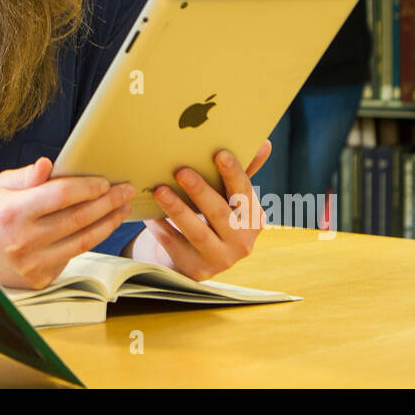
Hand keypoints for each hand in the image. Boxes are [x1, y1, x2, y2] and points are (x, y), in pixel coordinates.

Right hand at [0, 157, 133, 289]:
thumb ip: (25, 177)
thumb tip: (47, 165)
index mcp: (13, 212)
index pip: (62, 195)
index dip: (88, 186)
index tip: (105, 181)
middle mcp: (23, 240)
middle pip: (78, 218)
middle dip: (107, 203)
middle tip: (125, 190)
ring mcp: (32, 263)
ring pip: (82, 241)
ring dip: (106, 224)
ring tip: (121, 209)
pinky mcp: (38, 279)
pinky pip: (70, 256)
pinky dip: (87, 241)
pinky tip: (100, 227)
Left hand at [128, 140, 272, 280]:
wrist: (190, 257)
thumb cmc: (209, 217)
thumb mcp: (225, 198)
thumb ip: (240, 174)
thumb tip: (265, 144)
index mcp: (252, 217)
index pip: (244, 191)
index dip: (233, 172)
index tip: (219, 153)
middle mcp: (243, 242)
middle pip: (220, 213)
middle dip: (200, 191)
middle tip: (181, 171)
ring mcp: (222, 260)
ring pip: (198, 232)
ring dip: (178, 209)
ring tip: (159, 190)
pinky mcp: (198, 271)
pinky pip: (177, 247)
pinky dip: (162, 229)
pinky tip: (150, 215)